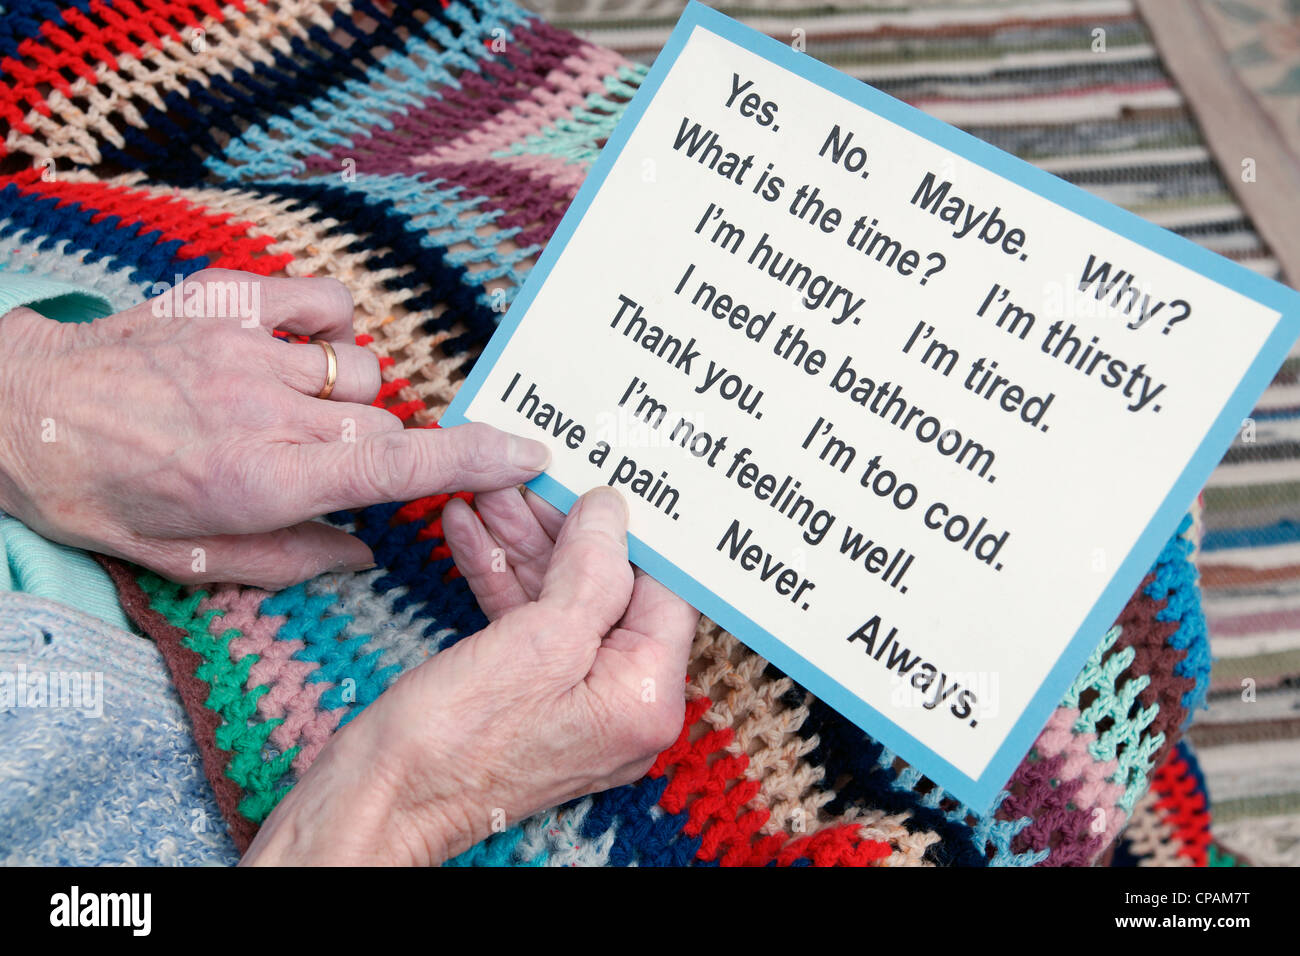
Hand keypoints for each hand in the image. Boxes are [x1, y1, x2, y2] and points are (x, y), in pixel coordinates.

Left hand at [0, 269, 549, 587]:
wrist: (22, 415)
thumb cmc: (104, 495)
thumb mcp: (192, 560)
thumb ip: (292, 560)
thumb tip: (364, 553)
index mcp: (265, 482)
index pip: (398, 466)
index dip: (474, 459)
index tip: (528, 454)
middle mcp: (269, 413)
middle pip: (384, 420)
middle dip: (374, 447)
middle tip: (319, 461)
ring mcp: (251, 349)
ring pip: (360, 369)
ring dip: (347, 397)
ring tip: (291, 409)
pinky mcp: (231, 301)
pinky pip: (324, 303)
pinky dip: (329, 328)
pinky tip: (293, 354)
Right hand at [242, 485, 699, 864]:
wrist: (375, 802)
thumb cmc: (452, 746)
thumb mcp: (538, 641)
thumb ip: (589, 571)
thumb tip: (611, 514)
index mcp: (644, 698)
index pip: (664, 592)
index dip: (635, 531)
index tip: (606, 480)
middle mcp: (618, 703)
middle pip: (608, 590)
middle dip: (563, 529)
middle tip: (534, 476)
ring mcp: (571, 700)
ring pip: (560, 601)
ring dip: (524, 544)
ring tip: (490, 490)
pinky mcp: (525, 696)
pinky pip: (526, 626)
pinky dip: (501, 580)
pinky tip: (470, 531)